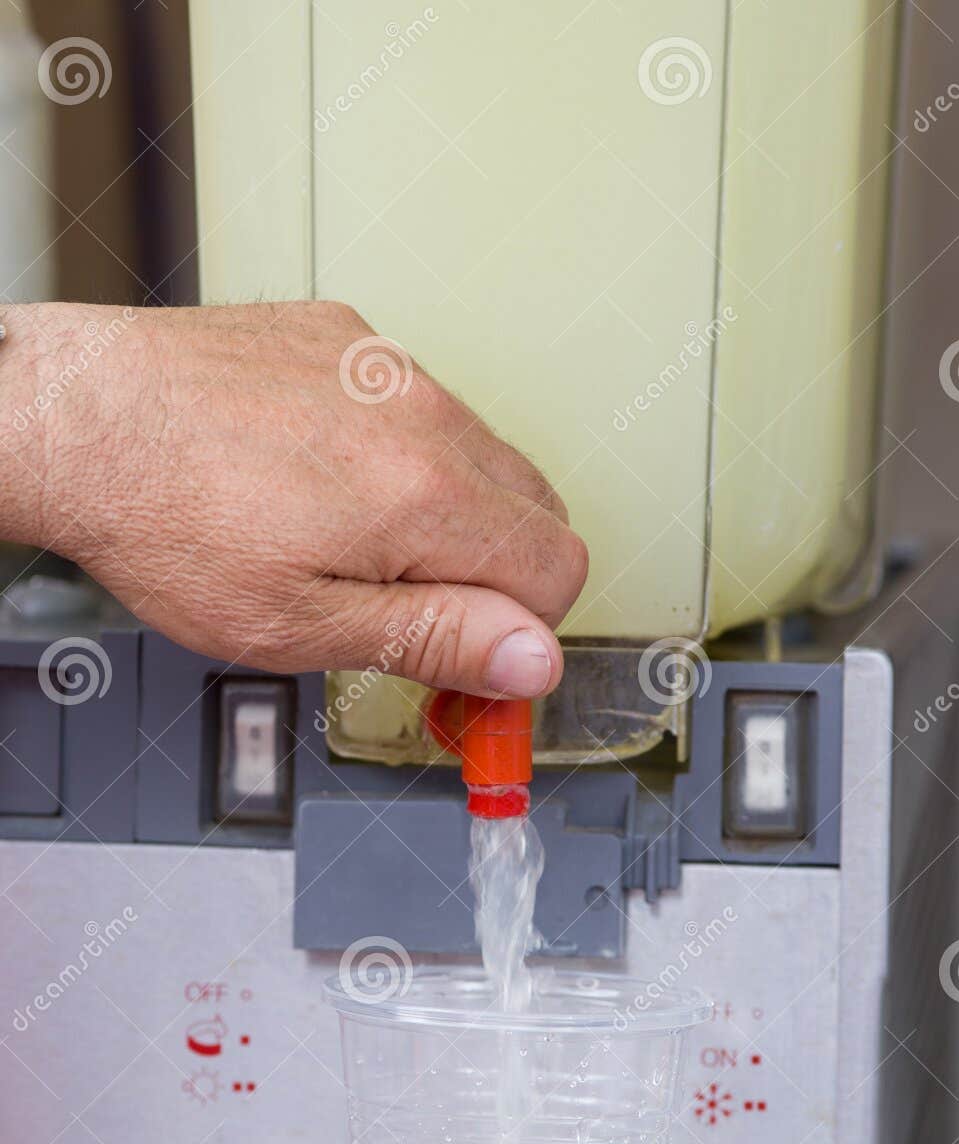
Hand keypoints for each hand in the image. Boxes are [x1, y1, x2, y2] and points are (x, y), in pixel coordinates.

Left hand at [0, 301, 586, 695]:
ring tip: (356, 550)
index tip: (472, 669)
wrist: (75, 419)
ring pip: (482, 456)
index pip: (559, 571)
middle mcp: (423, 412)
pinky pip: (420, 403)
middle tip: (423, 622)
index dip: (521, 635)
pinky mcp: (347, 335)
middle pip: (536, 510)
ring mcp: (387, 364)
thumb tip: (531, 659)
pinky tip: (325, 483)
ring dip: (449, 516)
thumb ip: (435, 640)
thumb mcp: (301, 625)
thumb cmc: (165, 523)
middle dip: (496, 577)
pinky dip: (399, 453)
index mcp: (426, 495)